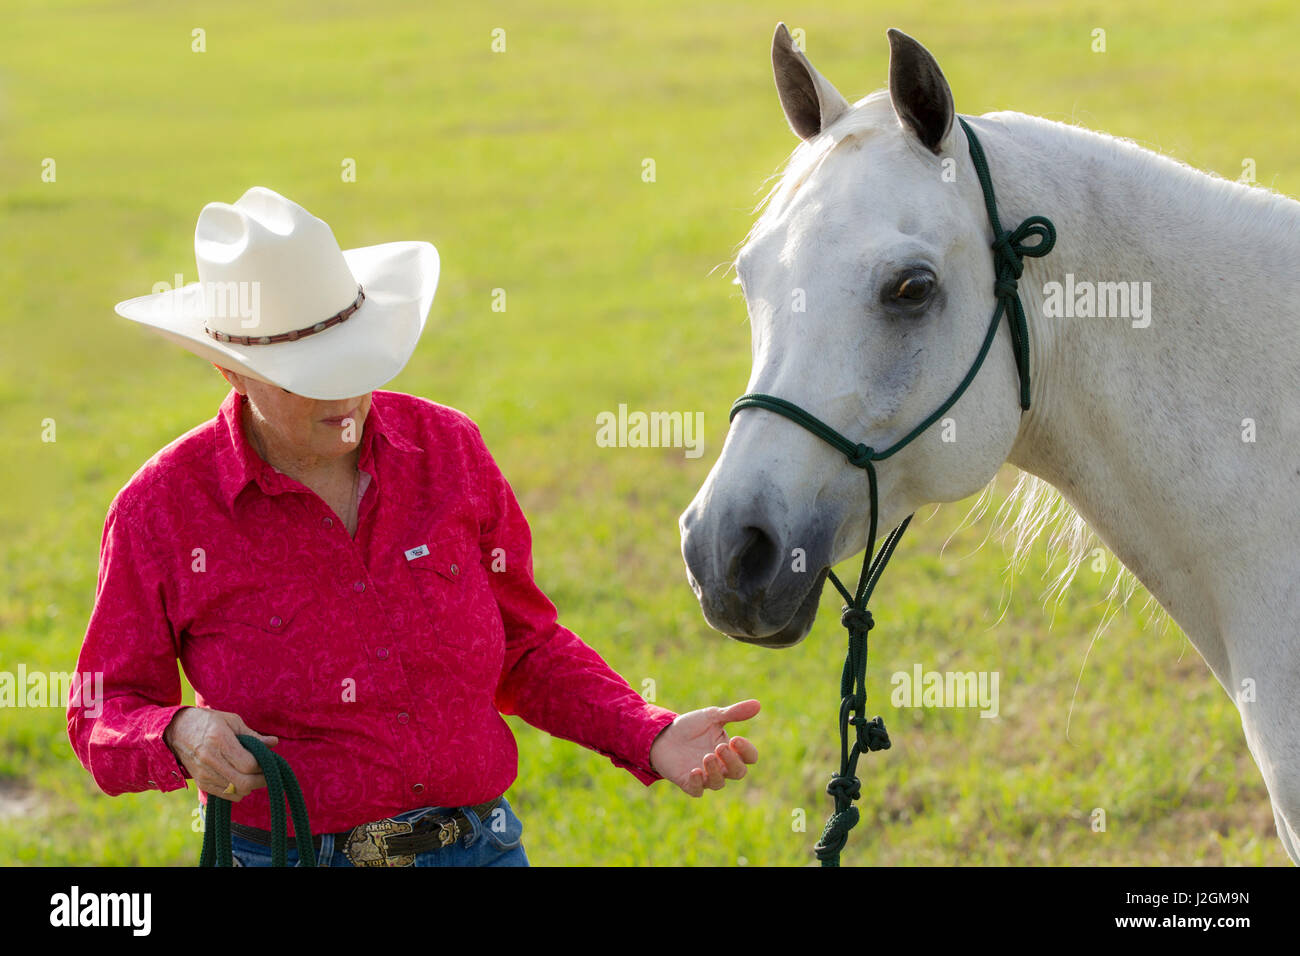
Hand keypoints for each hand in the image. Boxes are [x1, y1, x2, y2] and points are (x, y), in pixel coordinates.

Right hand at [163, 706, 278, 801]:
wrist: (175, 731)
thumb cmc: (207, 721)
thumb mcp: (231, 721)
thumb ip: (253, 735)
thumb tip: (274, 743)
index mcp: (219, 740)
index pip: (248, 764)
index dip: (263, 766)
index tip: (269, 760)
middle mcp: (210, 760)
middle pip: (243, 782)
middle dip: (261, 780)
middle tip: (267, 773)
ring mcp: (203, 774)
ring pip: (236, 791)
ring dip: (250, 786)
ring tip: (254, 774)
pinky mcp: (201, 782)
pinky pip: (225, 795)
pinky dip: (238, 791)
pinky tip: (241, 779)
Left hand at [649, 699, 759, 795]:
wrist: (663, 735)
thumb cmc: (691, 727)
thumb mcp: (712, 716)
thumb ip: (734, 713)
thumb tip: (758, 704)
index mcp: (731, 750)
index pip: (749, 757)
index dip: (747, 751)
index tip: (735, 739)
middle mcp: (721, 766)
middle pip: (738, 772)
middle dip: (732, 761)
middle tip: (719, 747)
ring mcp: (706, 776)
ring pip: (719, 783)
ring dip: (715, 771)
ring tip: (707, 757)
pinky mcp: (689, 783)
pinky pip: (697, 790)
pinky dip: (697, 783)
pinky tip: (694, 771)